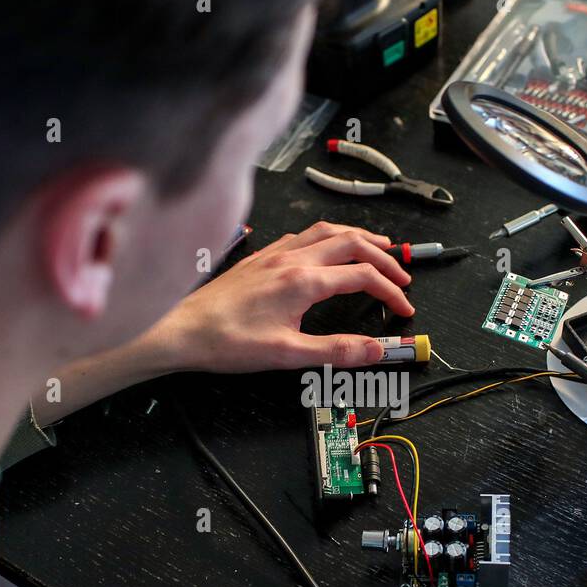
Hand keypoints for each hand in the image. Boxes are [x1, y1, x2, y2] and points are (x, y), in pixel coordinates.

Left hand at [142, 221, 414, 372]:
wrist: (182, 329)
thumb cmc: (226, 342)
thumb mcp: (288, 355)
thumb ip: (337, 351)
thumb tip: (376, 350)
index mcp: (303, 281)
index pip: (363, 277)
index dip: (391, 292)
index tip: (404, 309)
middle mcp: (291, 259)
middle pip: (352, 243)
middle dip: (384, 257)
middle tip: (402, 273)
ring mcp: (274, 254)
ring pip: (327, 231)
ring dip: (358, 237)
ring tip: (377, 246)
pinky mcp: (260, 258)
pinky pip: (302, 235)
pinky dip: (326, 236)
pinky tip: (325, 246)